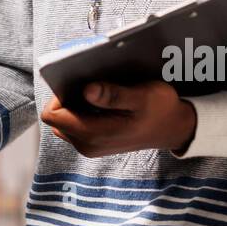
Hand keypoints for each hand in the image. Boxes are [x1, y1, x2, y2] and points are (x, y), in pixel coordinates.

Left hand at [40, 81, 196, 157]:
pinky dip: (80, 110)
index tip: (76, 81)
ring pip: (63, 120)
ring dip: (73, 104)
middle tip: (88, 83)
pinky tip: (100, 99)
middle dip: (66, 98)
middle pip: (56, 117)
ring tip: (96, 90)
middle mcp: (86, 144)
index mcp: (94, 134)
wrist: (173, 128)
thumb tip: (86, 90)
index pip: (53, 115)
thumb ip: (113, 95)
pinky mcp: (93, 142)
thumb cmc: (160, 109)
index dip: (58, 95)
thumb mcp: (141, 97)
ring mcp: (89, 145)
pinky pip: (74, 123)